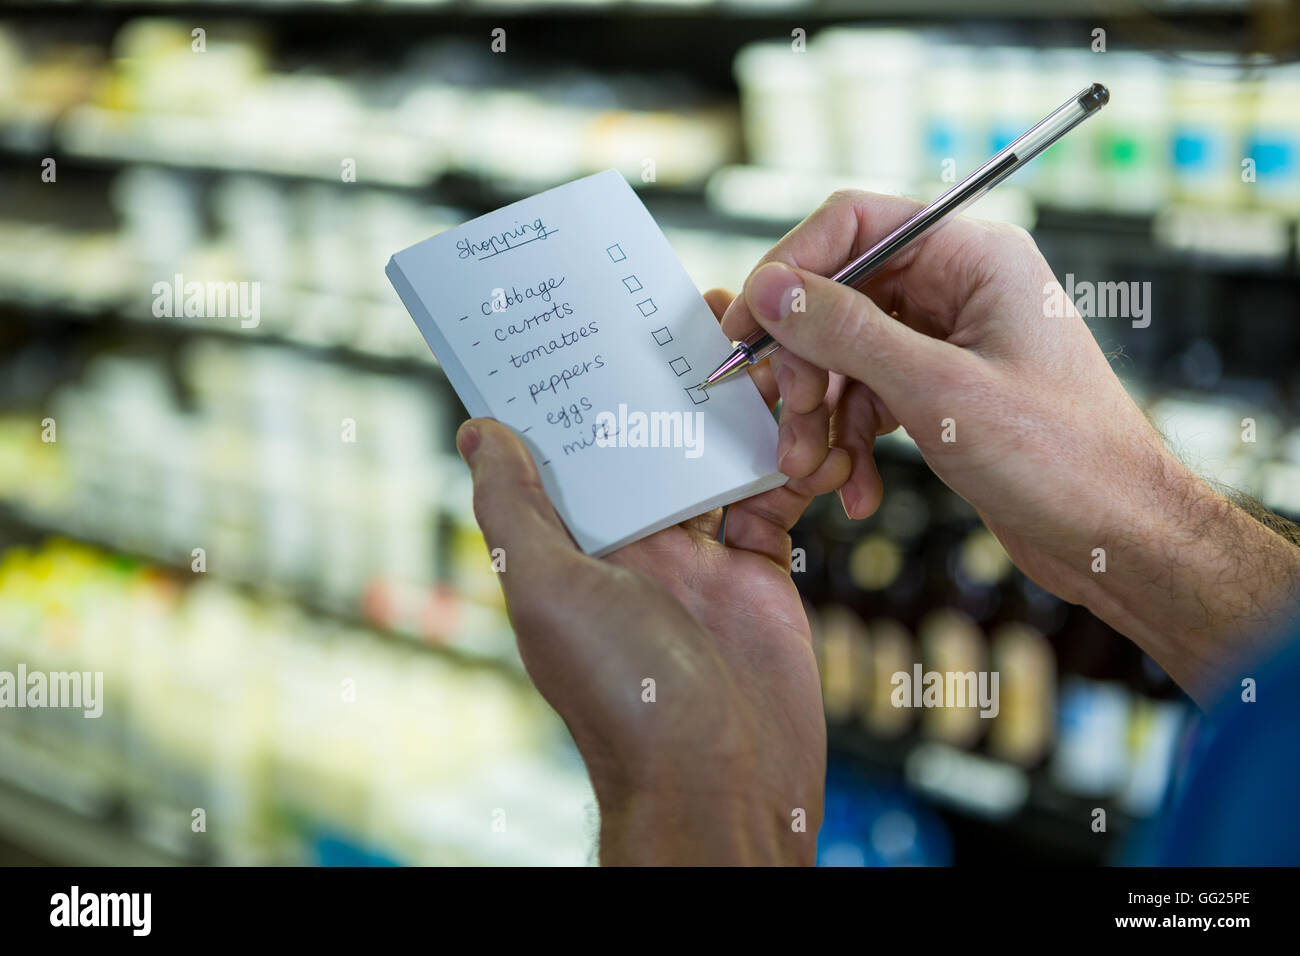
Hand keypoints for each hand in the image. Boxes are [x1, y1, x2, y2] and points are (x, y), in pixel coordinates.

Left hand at [457, 290, 846, 864]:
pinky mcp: (761, 572)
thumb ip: (514, 506)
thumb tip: (477, 427)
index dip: (589, 380)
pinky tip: (806, 424)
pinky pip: (777, 497)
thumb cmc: (623, 695)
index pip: (576, 442)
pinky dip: (794, 461)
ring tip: (764, 351)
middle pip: (655, 436)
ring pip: (721, 456)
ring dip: (742, 408)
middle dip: (678, 376)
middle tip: (707, 311)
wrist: (722, 781)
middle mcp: (635, 542)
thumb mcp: (546, 590)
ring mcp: (701, 556)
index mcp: (575, 541)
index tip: (603, 313)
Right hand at [721, 190, 1299, 704]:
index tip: (747, 327)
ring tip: (813, 470)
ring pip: (846, 355)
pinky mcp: (941, 391)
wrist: (1116, 536)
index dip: (789, 269)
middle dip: (804, 365)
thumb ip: (848, 333)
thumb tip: (774, 290)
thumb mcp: (938, 391)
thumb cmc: (1063, 458)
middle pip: (840, 296)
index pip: (853, 224)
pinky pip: (868, 397)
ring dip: (821, 415)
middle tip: (788, 421)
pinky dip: (850, 442)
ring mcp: (948, 340)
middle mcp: (958, 287)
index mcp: (974, 256)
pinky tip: (854, 488)